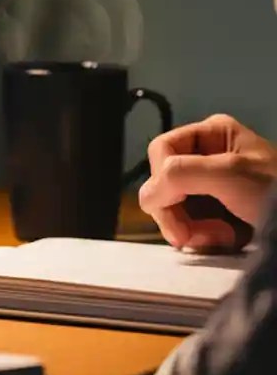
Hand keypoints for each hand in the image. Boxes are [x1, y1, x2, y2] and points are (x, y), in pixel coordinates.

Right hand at [139, 114, 276, 249]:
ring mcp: (216, 185)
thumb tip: (145, 196)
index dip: (162, 179)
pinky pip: (194, 222)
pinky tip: (225, 240)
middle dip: (176, 212)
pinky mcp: (222, 211)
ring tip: (218, 238)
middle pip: (165, 182)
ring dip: (190, 228)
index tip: (174, 204)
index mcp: (212, 134)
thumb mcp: (228, 174)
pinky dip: (204, 236)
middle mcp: (210, 156)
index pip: (161, 151)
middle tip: (189, 236)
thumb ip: (179, 175)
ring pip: (176, 206)